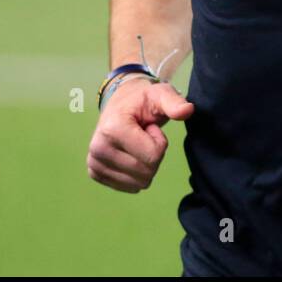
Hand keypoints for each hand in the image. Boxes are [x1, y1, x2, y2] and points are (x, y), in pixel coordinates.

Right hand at [86, 77, 194, 193]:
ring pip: (139, 183)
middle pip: (146, 172)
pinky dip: (135, 174)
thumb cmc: (142, 101)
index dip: (159, 142)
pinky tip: (128, 154)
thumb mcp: (160, 95)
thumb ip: (174, 102)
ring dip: (144, 165)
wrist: (119, 105)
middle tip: (143, 136)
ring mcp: (94, 163)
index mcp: (112, 129)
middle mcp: (98, 149)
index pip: (152, 156)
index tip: (150, 128)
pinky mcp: (95, 173)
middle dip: (153, 155)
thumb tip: (187, 110)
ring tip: (136, 144)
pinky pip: (129, 187)